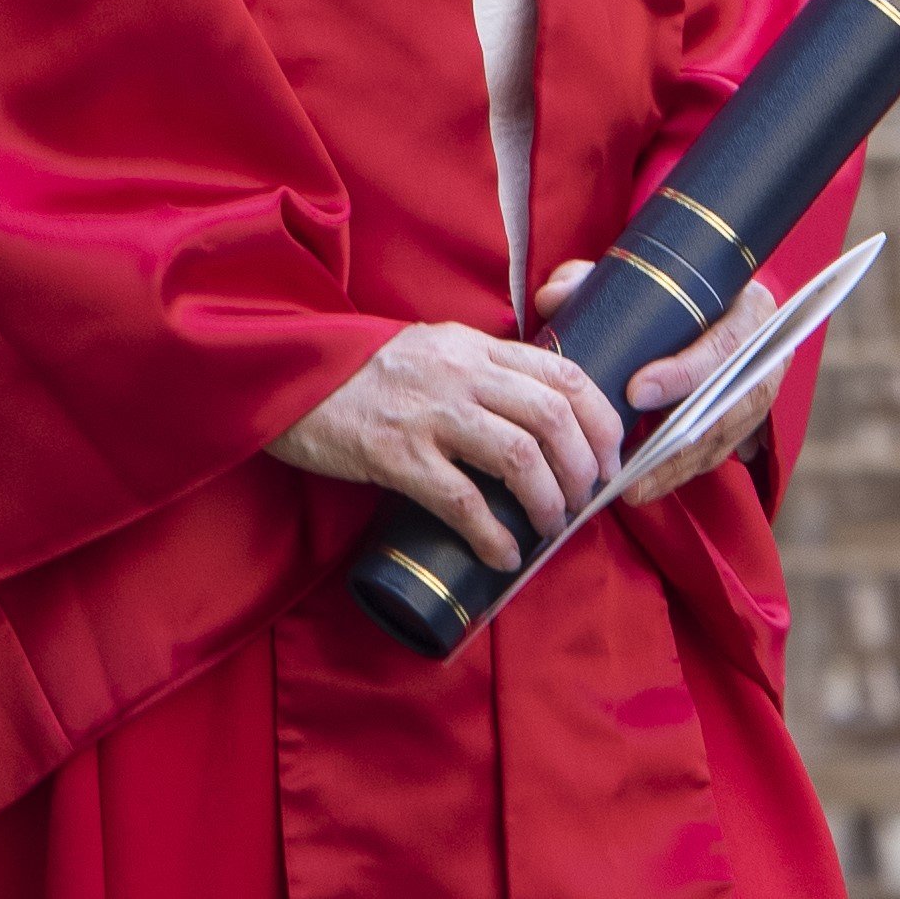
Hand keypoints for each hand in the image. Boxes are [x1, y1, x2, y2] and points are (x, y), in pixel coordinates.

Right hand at [267, 322, 624, 570]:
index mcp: (473, 346)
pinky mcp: (395, 453)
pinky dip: (493, 534)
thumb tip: (536, 417)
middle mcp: (460, 373)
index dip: (601, 419)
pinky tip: (503, 554)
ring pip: (519, 456)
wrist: (288, 374)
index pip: (564, 371)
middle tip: (585, 499)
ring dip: (548, 502)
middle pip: (553, 415)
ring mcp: (429, 413)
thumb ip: (480, 371)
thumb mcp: (431, 349)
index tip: (610, 457)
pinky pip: (462, 501)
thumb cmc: (361, 372)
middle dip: (584, 466)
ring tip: (550, 527)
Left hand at [539, 256, 789, 508]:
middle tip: (627, 460)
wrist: (724, 301)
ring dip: (676, 468)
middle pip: (728, 407)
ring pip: (723, 441)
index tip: (636, 391)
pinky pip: (718, 455)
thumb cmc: (680, 286)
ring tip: (630, 488)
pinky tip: (645, 487)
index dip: (684, 373)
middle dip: (677, 439)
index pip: (724, 344)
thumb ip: (597, 280)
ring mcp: (759, 394)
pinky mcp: (748, 423)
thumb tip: (551, 298)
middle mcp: (764, 356)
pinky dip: (680, 473)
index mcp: (751, 309)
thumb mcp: (646, 274)